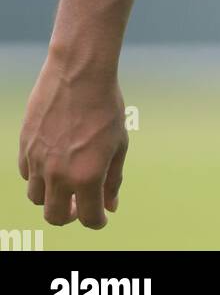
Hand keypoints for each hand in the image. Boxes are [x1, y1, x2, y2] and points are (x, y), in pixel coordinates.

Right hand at [18, 50, 128, 228]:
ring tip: (65, 182)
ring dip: (51, 196)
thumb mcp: (119, 144)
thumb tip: (110, 206)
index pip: (89, 218)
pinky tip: (51, 162)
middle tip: (80, 205)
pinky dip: (37, 176)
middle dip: (70, 216)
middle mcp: (58, 175)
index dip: (97, 221)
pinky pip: (26, 174)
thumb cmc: (106, 106)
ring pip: (36, 198)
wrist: (80, 73)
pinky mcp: (25, 145)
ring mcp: (38, 161)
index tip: (100, 217)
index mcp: (87, 177)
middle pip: (56, 217)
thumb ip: (113, 179)